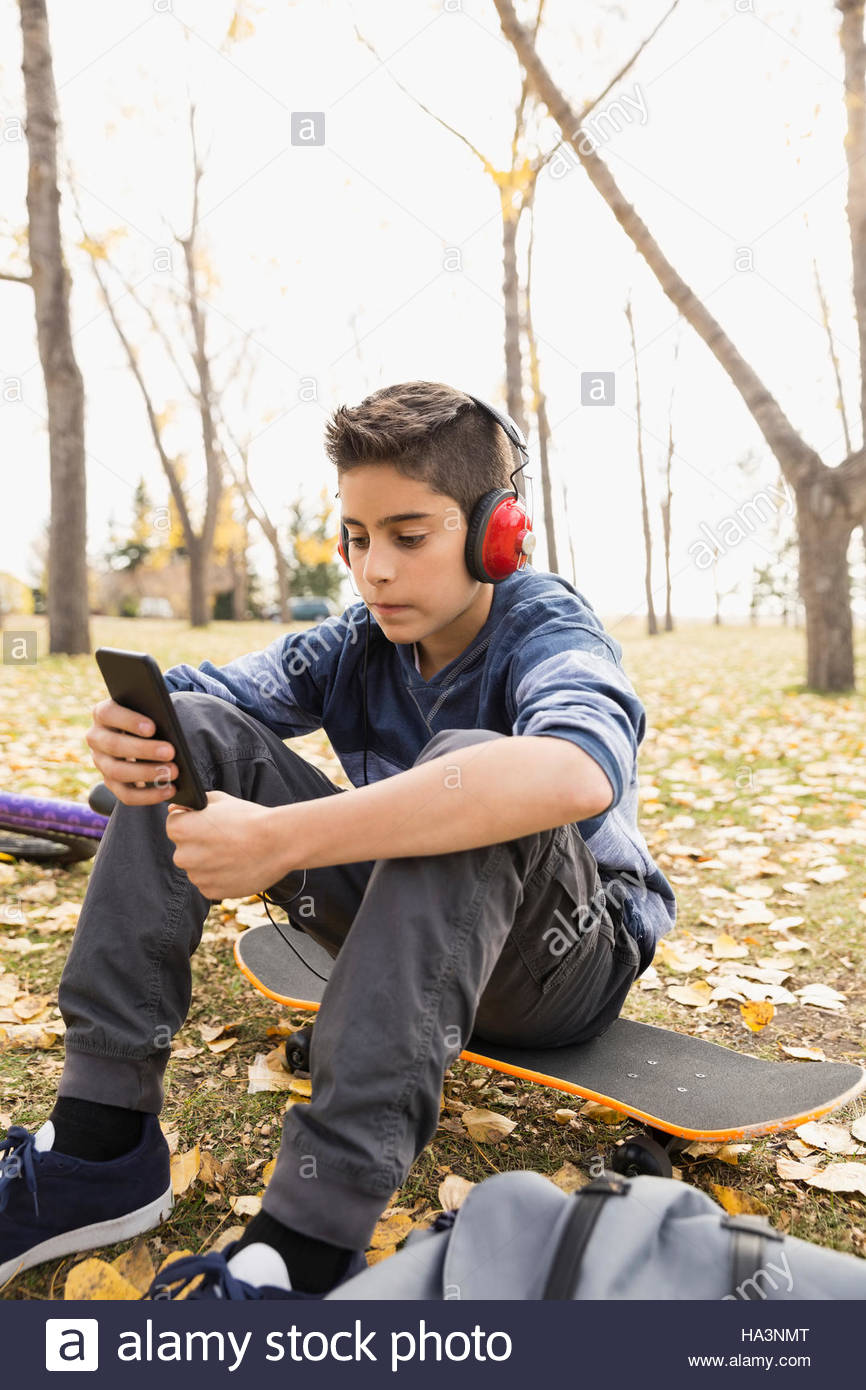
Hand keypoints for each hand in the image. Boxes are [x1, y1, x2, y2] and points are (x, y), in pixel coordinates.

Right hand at [86, 699, 177, 806]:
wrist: (142, 739)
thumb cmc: (148, 720)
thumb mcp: (147, 714)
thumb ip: (153, 716)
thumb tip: (171, 730)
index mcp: (103, 714)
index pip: (108, 713)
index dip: (129, 721)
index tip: (152, 728)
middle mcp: (96, 738)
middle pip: (114, 745)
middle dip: (144, 750)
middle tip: (170, 752)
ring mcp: (101, 762)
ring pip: (117, 772)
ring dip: (147, 773)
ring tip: (173, 772)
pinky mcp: (110, 783)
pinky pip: (125, 794)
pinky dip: (149, 795)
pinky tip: (170, 790)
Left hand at [164, 790, 291, 899]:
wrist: (278, 843)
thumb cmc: (250, 819)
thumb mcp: (220, 800)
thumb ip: (193, 804)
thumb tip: (175, 809)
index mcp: (180, 830)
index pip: (174, 826)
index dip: (191, 823)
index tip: (208, 825)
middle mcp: (183, 855)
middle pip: (184, 850)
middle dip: (199, 845)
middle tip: (224, 839)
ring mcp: (197, 876)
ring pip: (197, 868)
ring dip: (210, 863)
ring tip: (234, 853)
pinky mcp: (211, 892)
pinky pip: (209, 883)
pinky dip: (220, 877)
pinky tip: (237, 866)